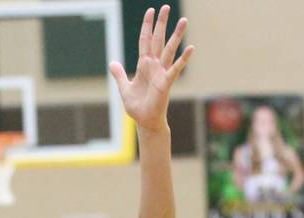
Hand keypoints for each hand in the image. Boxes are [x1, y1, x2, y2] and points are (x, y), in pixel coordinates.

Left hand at [109, 6, 193, 131]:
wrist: (145, 121)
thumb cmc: (137, 106)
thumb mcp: (124, 88)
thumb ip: (119, 75)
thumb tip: (112, 63)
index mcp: (144, 65)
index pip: (145, 41)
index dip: (147, 26)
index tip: (150, 11)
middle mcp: (154, 65)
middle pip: (158, 40)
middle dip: (161, 24)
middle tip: (166, 7)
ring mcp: (162, 72)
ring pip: (169, 49)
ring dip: (176, 35)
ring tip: (184, 20)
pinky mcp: (166, 82)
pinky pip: (176, 68)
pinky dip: (183, 58)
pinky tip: (191, 48)